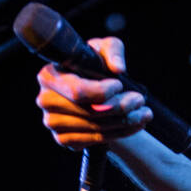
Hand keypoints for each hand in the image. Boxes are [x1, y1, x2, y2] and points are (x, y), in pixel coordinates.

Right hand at [35, 37, 152, 148]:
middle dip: (121, 107)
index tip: (120, 84)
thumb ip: (113, 51)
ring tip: (144, 112)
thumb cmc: (95, 65)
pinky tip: (135, 124)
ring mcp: (53, 124)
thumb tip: (118, 68)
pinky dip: (121, 133)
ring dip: (126, 121)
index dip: (103, 92)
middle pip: (90, 112)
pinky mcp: (65, 140)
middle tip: (140, 100)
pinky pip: (97, 140)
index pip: (78, 91)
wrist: (94, 92)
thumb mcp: (104, 49)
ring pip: (97, 128)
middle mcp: (46, 101)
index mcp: (49, 76)